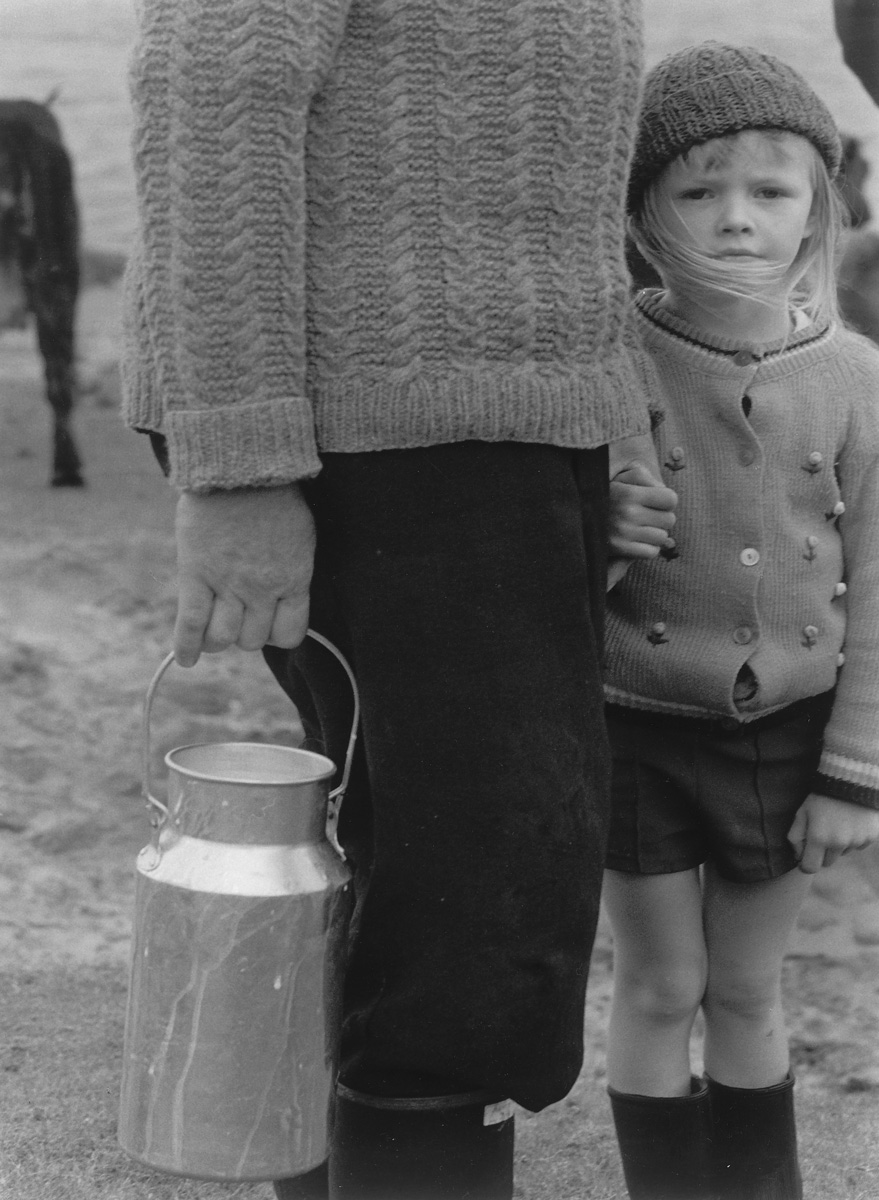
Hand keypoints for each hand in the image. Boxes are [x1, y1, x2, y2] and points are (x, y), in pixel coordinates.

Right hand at [173, 484, 314, 665]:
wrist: (239, 466)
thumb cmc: (274, 494)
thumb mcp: (300, 535)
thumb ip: (291, 568)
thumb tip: (286, 593)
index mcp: (294, 578)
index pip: (290, 634)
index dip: (277, 633)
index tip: (268, 624)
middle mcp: (263, 589)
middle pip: (253, 640)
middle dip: (246, 632)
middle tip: (238, 616)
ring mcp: (228, 584)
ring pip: (223, 637)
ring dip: (218, 637)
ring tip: (213, 628)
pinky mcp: (196, 574)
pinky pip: (190, 622)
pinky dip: (186, 645)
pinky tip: (187, 659)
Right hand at [609, 462, 677, 558]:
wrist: (575, 515)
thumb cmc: (605, 493)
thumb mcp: (621, 476)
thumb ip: (643, 476)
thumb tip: (662, 489)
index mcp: (629, 493)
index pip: (671, 499)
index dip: (666, 500)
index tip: (656, 501)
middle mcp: (628, 513)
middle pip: (669, 520)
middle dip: (661, 518)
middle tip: (646, 516)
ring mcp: (623, 533)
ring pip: (662, 538)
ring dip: (655, 534)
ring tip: (640, 528)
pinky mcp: (619, 549)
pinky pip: (651, 552)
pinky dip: (648, 548)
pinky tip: (636, 540)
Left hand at [787, 792, 878, 873]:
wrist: (851, 779)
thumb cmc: (821, 797)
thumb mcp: (801, 812)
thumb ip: (795, 836)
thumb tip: (797, 857)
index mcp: (818, 838)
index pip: (810, 868)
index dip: (806, 863)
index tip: (807, 855)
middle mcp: (838, 844)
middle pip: (828, 862)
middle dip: (823, 852)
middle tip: (823, 833)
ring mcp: (856, 841)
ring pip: (844, 853)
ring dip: (839, 845)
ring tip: (839, 824)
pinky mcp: (871, 837)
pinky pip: (859, 846)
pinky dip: (855, 839)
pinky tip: (853, 822)